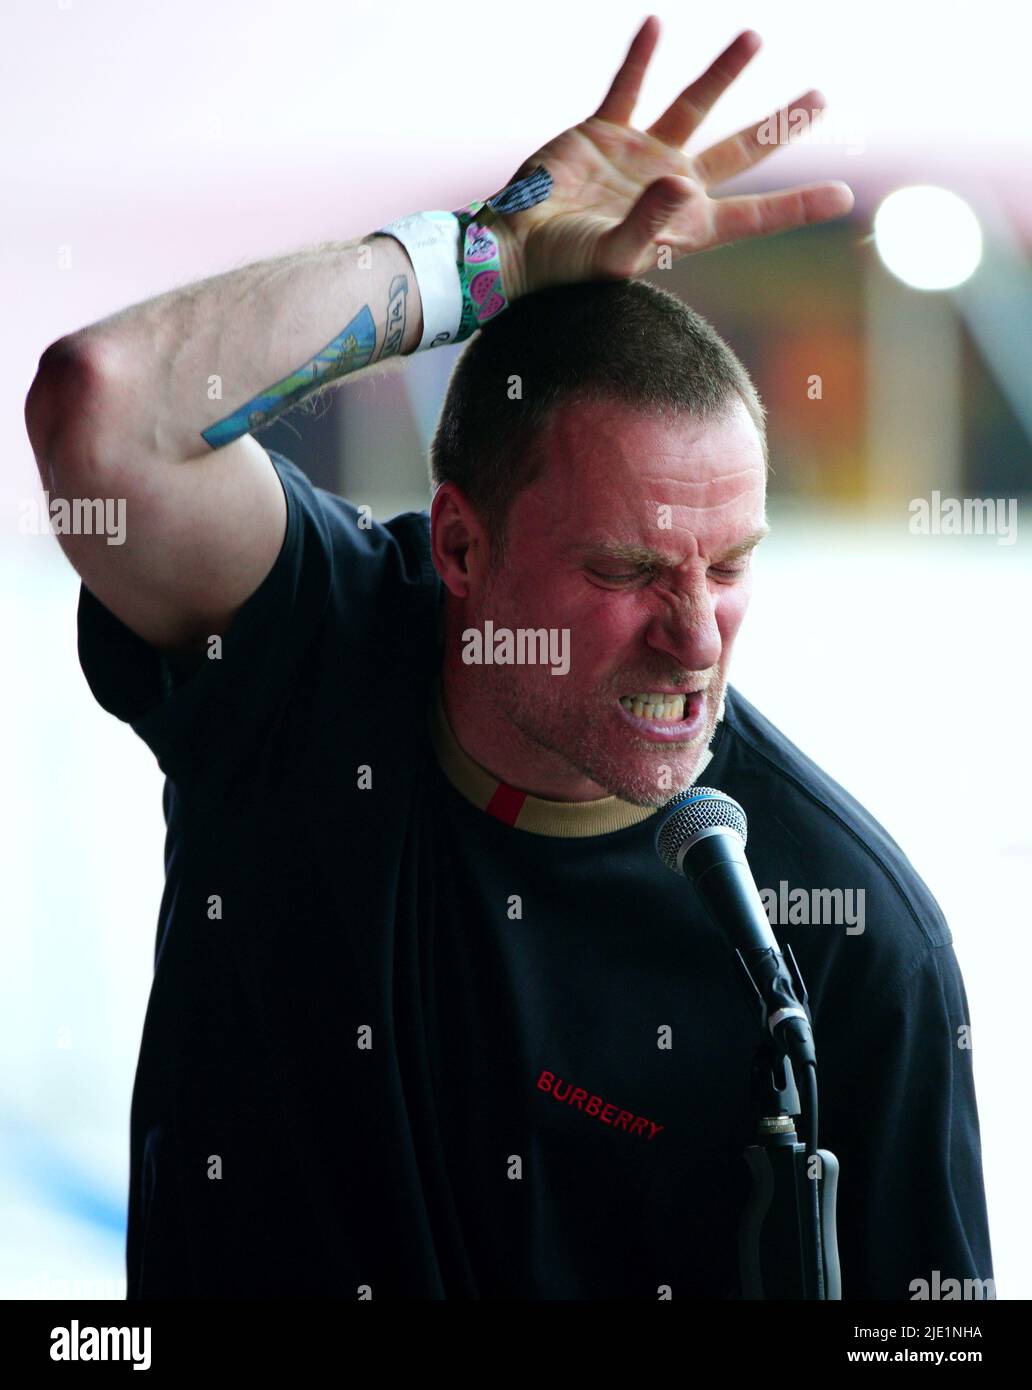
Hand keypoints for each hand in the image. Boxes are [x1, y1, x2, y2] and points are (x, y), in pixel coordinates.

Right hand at [484, 19, 854, 300]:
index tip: (843, 196)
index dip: (798, 204)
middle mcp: (673, 186)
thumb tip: (682, 181)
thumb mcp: (611, 256)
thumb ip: (649, 221)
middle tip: (820, 100)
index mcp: (686, 226)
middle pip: (740, 152)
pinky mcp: (604, 132)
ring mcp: (642, 155)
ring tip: (753, 37)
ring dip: (723, 72)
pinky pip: (628, 86)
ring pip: (693, 106)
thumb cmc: (566, 268)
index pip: (754, 214)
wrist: (518, 247)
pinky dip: (641, 57)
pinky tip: (657, 25)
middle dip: (780, 126)